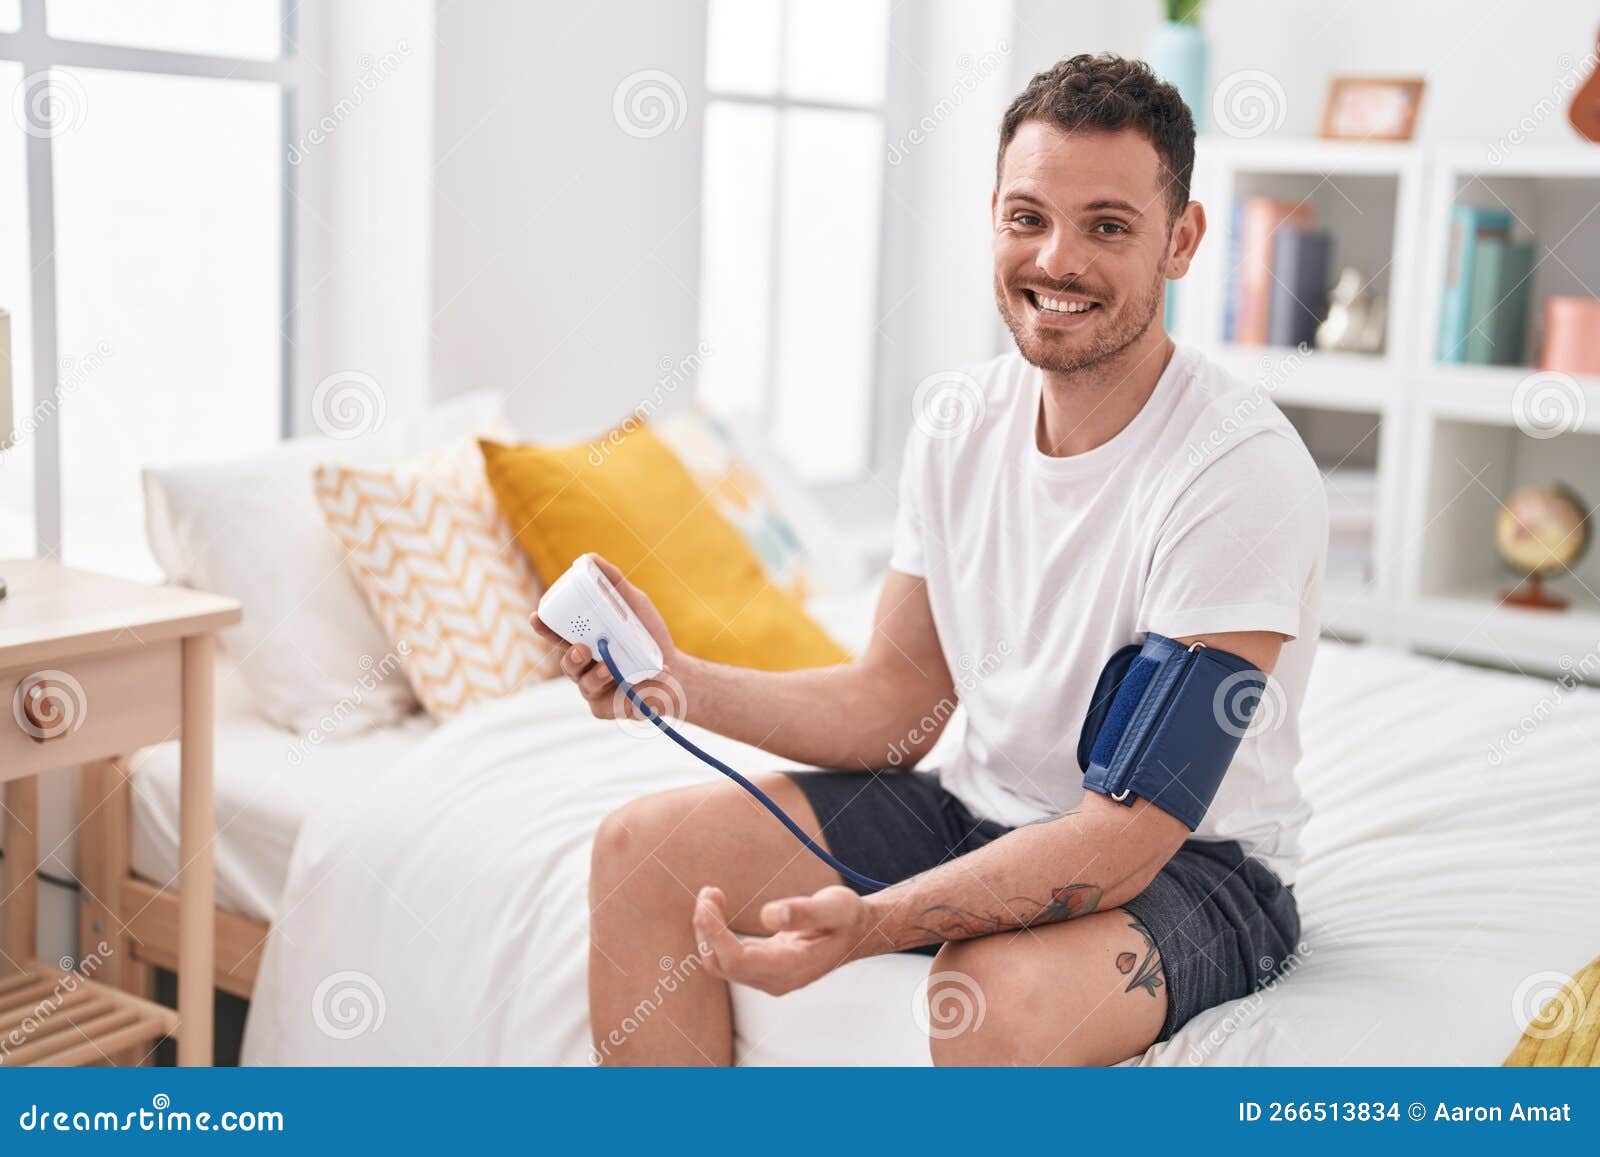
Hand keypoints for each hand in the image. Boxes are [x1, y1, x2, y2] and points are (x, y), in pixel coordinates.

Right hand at [531, 554, 683, 720]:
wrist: (678, 672)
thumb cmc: (649, 638)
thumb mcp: (634, 605)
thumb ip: (613, 583)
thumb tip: (589, 558)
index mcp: (585, 641)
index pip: (558, 634)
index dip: (544, 627)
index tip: (537, 617)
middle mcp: (584, 666)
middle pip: (567, 663)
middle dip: (572, 657)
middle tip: (583, 649)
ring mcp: (595, 690)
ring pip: (585, 686)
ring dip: (597, 677)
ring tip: (613, 668)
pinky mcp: (609, 709)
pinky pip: (610, 705)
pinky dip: (628, 695)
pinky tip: (639, 686)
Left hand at [693, 884, 872, 995]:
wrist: (856, 932)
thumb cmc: (847, 918)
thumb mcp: (835, 907)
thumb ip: (805, 912)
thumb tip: (769, 916)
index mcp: (792, 968)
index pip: (738, 961)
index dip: (715, 934)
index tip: (707, 901)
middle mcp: (775, 980)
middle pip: (721, 964)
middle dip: (706, 929)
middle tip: (708, 892)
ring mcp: (767, 977)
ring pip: (719, 963)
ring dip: (707, 930)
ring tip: (711, 894)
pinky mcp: (761, 967)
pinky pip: (726, 957)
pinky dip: (715, 932)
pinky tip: (717, 905)